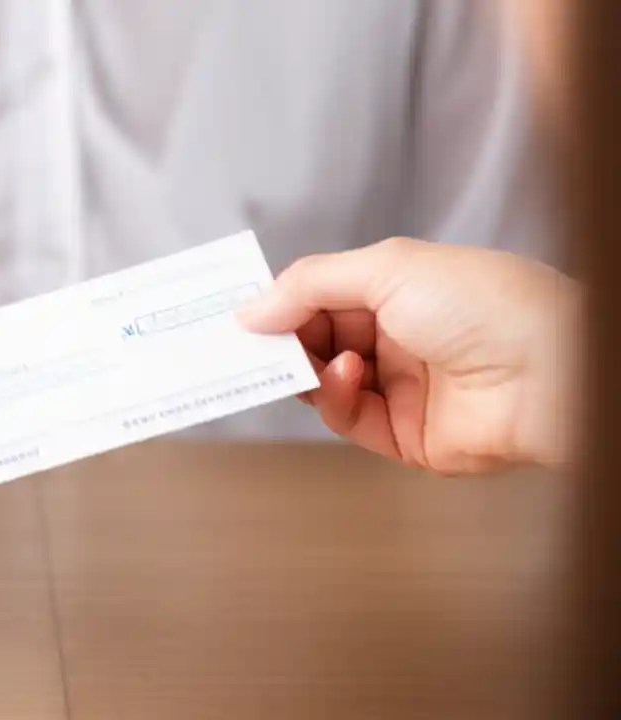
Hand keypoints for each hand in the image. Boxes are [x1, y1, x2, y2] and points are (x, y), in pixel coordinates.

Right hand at [237, 237, 579, 473]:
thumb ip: (309, 285)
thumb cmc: (486, 304)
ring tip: (306, 356)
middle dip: (282, 340)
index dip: (283, 304)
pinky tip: (346, 374)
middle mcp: (401, 338)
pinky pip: (347, 419)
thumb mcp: (386, 268)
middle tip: (249, 342)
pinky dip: (334, 396)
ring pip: (323, 383)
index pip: (323, 298)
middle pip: (316, 342)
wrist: (549, 370)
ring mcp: (403, 388)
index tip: (242, 311)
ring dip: (307, 367)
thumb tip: (251, 308)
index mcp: (401, 291)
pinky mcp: (405, 436)